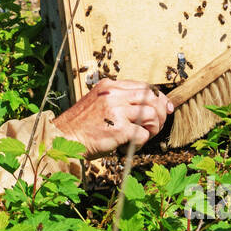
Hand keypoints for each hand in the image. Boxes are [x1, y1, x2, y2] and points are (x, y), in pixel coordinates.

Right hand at [51, 79, 173, 157]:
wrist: (63, 138)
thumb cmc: (81, 125)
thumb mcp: (99, 102)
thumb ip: (119, 100)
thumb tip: (148, 105)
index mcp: (109, 85)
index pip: (144, 86)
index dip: (159, 97)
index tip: (166, 108)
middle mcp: (114, 94)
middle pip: (152, 97)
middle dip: (160, 112)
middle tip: (156, 126)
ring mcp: (116, 110)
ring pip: (151, 114)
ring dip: (153, 128)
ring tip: (142, 136)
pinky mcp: (119, 129)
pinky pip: (143, 134)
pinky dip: (141, 142)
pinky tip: (131, 145)